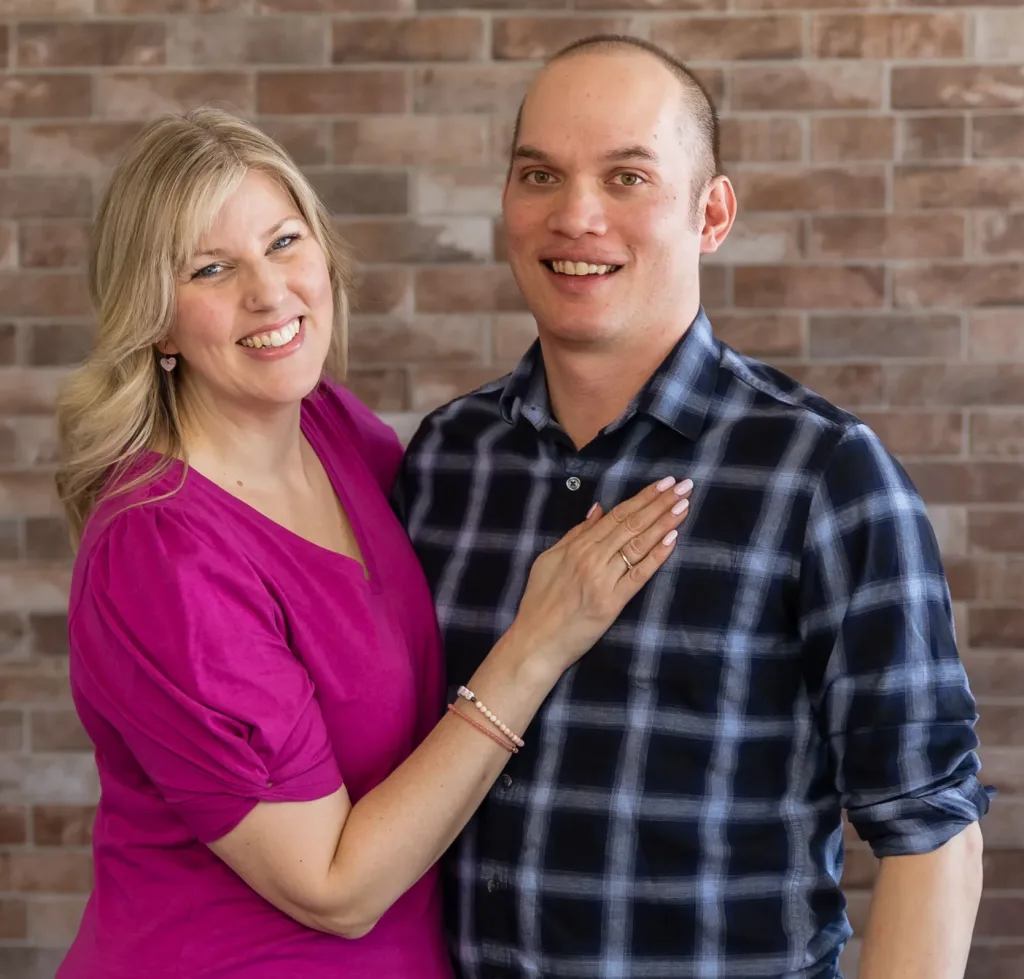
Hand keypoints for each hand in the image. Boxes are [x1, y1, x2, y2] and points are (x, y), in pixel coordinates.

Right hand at [511, 476, 692, 678]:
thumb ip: (575, 534)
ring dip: (663, 523)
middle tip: (684, 486)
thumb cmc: (539, 602)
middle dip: (660, 503)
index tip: (664, 483)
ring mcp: (603, 580)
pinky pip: (639, 574)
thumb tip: (598, 509)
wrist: (536, 640)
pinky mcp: (612, 603)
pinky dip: (656, 556)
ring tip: (683, 504)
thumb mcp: (549, 559)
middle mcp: (591, 558)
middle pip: (632, 524)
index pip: (616, 515)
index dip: (642, 497)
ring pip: (638, 544)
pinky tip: (672, 539)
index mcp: (577, 546)